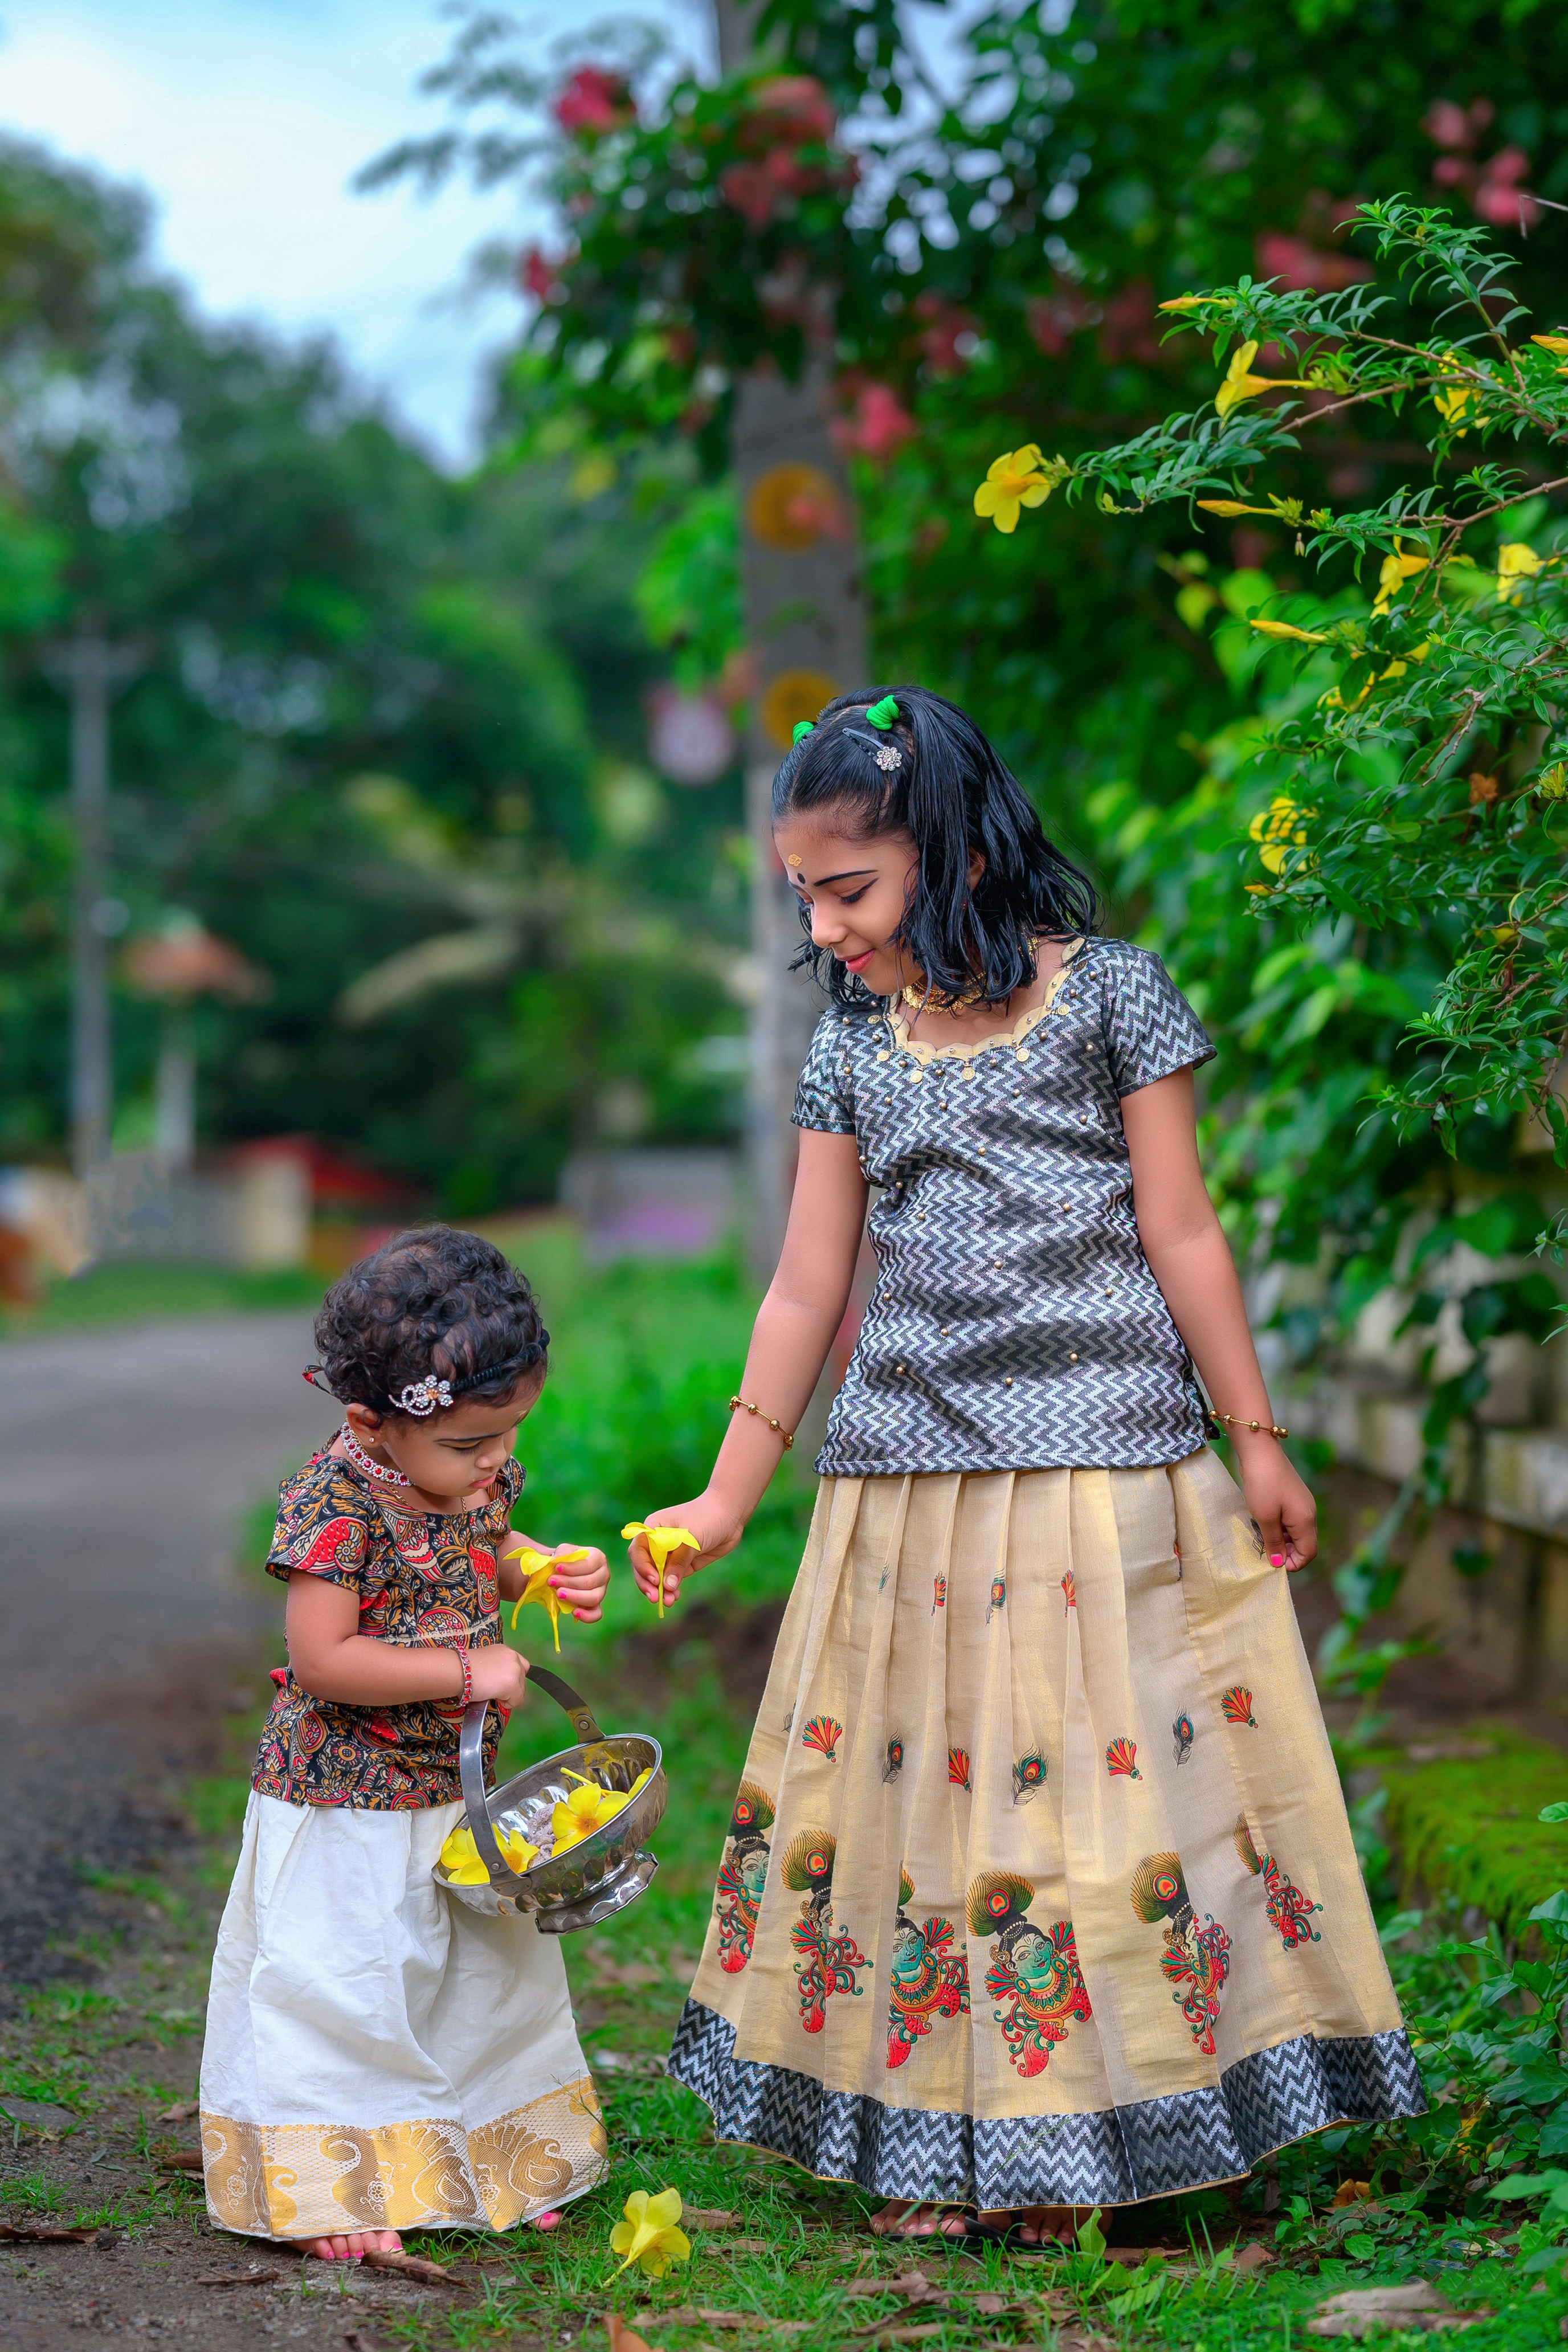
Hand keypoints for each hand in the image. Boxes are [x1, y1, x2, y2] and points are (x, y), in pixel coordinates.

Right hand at [467, 1643, 527, 1708]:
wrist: (457, 1671)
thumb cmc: (465, 1669)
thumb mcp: (487, 1661)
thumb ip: (499, 1667)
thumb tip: (502, 1680)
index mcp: (506, 1651)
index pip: (521, 1666)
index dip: (511, 1677)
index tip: (499, 1682)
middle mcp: (513, 1658)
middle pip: (522, 1680)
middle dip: (510, 1688)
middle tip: (492, 1688)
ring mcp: (515, 1670)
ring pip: (521, 1691)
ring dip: (508, 1695)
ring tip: (491, 1691)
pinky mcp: (512, 1684)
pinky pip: (517, 1701)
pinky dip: (507, 1704)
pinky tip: (493, 1696)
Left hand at [546, 1544, 608, 1625]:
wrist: (562, 1572)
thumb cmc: (564, 1560)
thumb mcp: (562, 1551)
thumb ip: (561, 1553)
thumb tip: (558, 1559)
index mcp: (598, 1558)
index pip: (588, 1565)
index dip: (572, 1568)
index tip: (556, 1568)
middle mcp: (603, 1574)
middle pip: (590, 1582)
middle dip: (569, 1583)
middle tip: (551, 1581)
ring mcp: (601, 1591)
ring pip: (594, 1598)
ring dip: (574, 1597)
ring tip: (558, 1594)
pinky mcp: (596, 1605)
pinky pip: (596, 1614)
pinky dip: (587, 1615)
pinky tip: (574, 1612)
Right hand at [625, 1496, 743, 1609]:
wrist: (729, 1515)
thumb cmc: (706, 1518)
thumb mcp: (691, 1538)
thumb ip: (679, 1561)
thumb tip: (667, 1586)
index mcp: (653, 1529)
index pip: (638, 1550)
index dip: (642, 1566)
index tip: (655, 1579)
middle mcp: (657, 1542)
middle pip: (644, 1566)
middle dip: (647, 1583)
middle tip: (655, 1598)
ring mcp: (670, 1554)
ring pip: (658, 1576)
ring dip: (660, 1590)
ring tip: (669, 1602)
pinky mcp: (682, 1564)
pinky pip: (672, 1580)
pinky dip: (672, 1589)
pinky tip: (675, 1597)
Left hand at [1236, 1438, 1316, 1571]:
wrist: (1261, 1451)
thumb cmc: (1263, 1484)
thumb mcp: (1265, 1517)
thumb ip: (1273, 1542)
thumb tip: (1279, 1563)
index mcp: (1306, 1520)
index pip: (1309, 1552)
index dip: (1293, 1563)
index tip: (1273, 1563)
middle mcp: (1309, 1513)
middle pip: (1304, 1544)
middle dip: (1287, 1552)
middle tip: (1265, 1551)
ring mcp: (1302, 1504)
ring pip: (1296, 1532)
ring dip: (1281, 1539)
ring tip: (1261, 1537)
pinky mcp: (1293, 1497)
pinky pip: (1290, 1520)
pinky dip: (1279, 1527)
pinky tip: (1263, 1523)